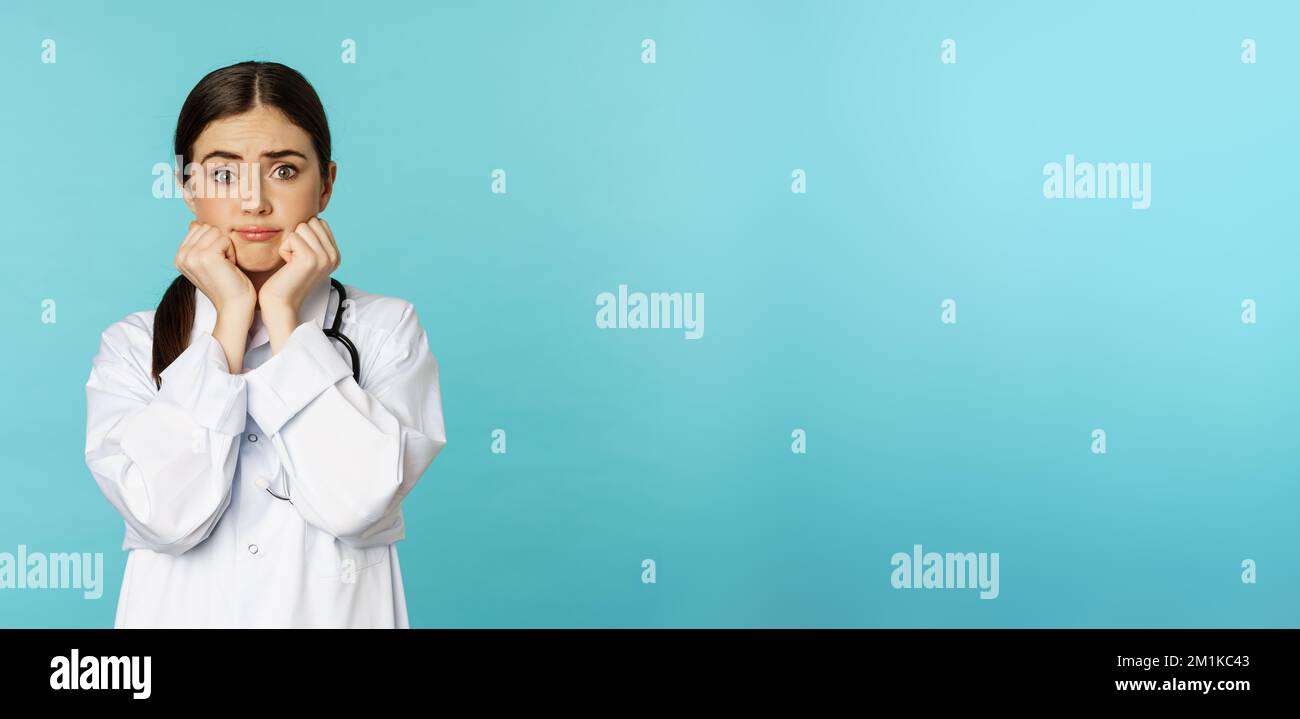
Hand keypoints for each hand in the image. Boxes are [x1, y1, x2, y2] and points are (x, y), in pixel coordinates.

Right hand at [175, 222, 255, 320]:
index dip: (213, 242)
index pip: (198, 227)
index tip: (216, 262)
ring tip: (225, 266)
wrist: (234, 305)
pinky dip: (232, 252)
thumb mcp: (207, 261)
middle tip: (222, 264)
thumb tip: (194, 222)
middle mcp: (181, 256)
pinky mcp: (206, 256)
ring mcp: (192, 256)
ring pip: (216, 232)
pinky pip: (225, 239)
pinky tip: (229, 267)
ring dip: (227, 247)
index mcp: (179, 257)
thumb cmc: (226, 283)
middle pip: (207, 227)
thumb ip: (198, 243)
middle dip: (220, 243)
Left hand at [259, 217, 339, 344]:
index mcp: (336, 254)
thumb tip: (310, 215)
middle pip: (311, 221)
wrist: (281, 303)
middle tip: (295, 258)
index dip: (304, 235)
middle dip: (297, 236)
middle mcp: (334, 255)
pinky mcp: (311, 258)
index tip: (301, 256)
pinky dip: (284, 249)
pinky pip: (292, 237)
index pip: (320, 222)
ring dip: (290, 243)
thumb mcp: (307, 256)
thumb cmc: (287, 278)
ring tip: (292, 261)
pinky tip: (288, 265)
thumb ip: (314, 238)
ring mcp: (325, 257)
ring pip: (301, 227)